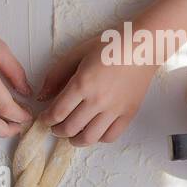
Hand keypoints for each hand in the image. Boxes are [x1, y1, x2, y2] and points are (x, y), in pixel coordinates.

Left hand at [40, 34, 156, 145]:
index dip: (46, 119)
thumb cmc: (110, 45)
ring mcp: (114, 110)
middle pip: (70, 128)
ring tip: (72, 135)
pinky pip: (110, 136)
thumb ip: (57, 74)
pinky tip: (94, 130)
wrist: (143, 46)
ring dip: (75, 140)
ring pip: (89, 138)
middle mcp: (97, 100)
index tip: (44, 119)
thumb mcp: (77, 53)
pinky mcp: (129, 114)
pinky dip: (99, 138)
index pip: (57, 112)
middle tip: (55, 127)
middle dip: (57, 131)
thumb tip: (42, 96)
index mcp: (82, 83)